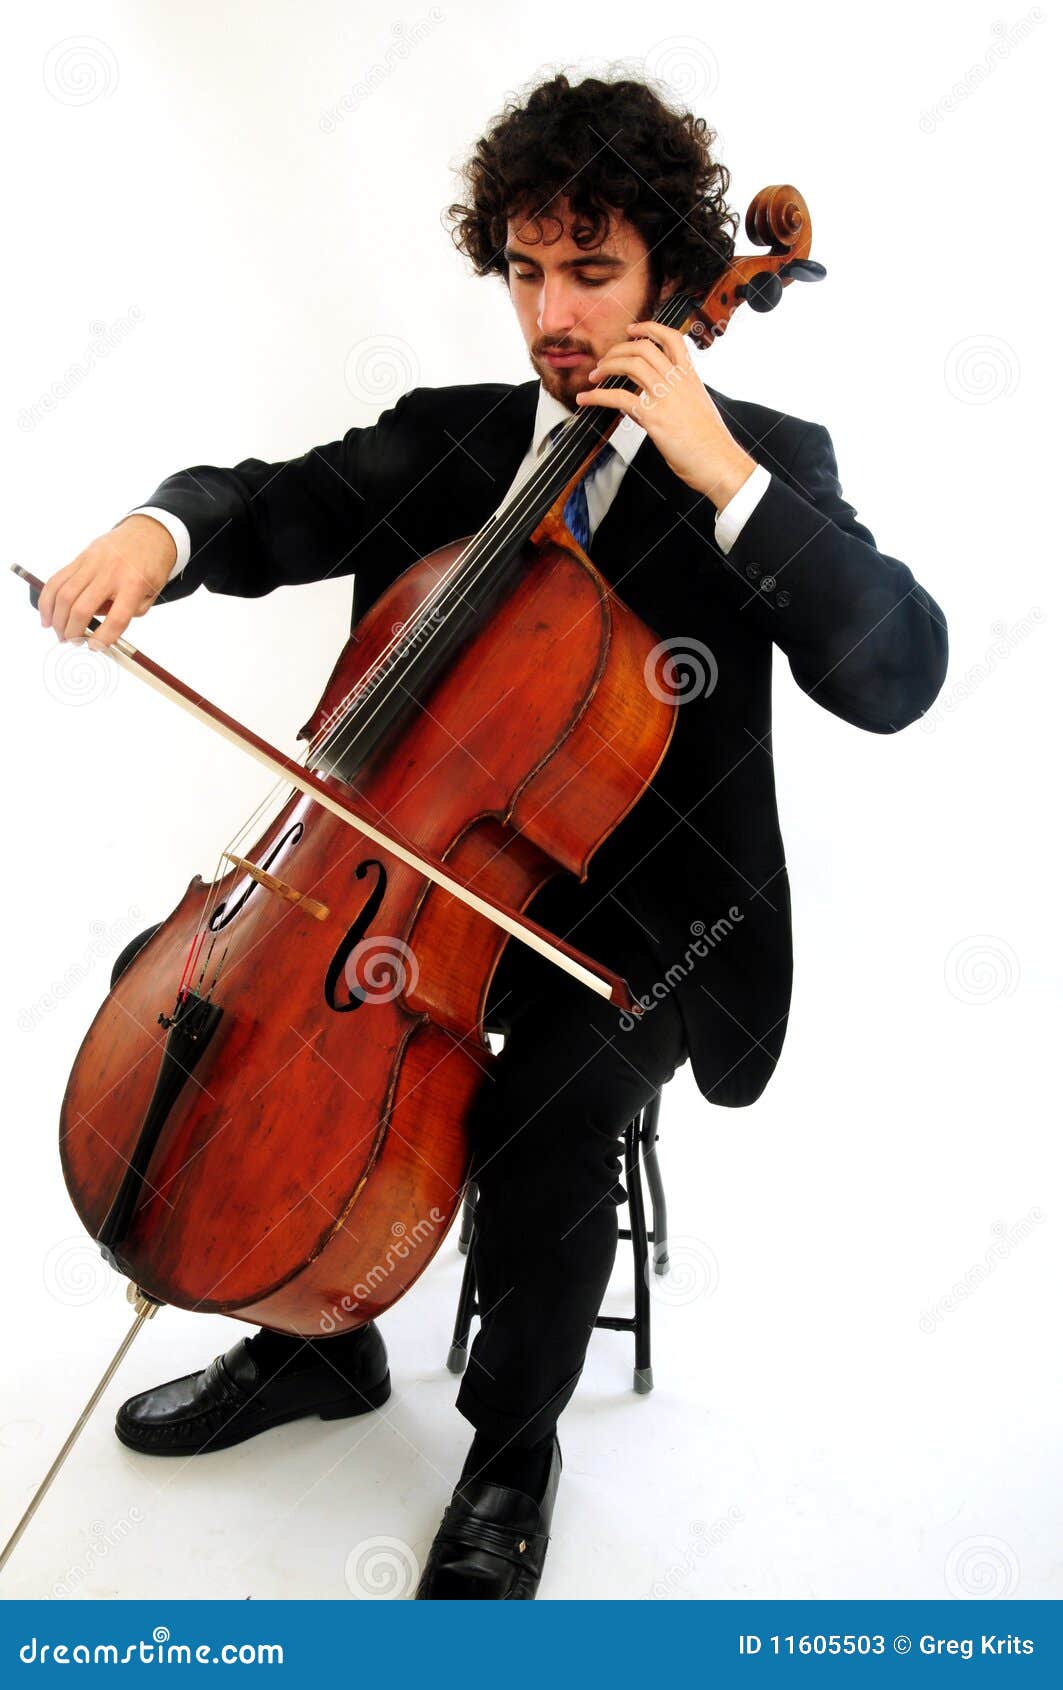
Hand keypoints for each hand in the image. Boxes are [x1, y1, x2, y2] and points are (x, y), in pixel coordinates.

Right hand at [37, 514, 176, 648]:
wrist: (148, 532)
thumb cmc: (151, 567)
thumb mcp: (151, 594)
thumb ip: (129, 612)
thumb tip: (99, 629)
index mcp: (134, 584)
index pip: (117, 618)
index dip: (103, 638)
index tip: (94, 647)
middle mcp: (111, 572)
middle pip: (82, 608)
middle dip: (72, 631)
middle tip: (72, 642)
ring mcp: (92, 563)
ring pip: (64, 594)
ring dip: (57, 619)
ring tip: (60, 633)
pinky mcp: (80, 558)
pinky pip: (57, 580)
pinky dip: (47, 600)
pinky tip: (46, 616)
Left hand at [576, 320, 757, 509]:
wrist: (718, 461)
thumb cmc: (709, 442)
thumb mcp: (696, 408)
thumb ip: (673, 398)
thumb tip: (644, 401)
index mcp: (690, 376)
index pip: (671, 338)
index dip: (649, 328)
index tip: (632, 330)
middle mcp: (678, 381)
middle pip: (643, 347)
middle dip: (618, 349)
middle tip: (605, 360)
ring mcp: (665, 396)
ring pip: (630, 364)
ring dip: (606, 366)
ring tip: (594, 375)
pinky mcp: (653, 417)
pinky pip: (618, 398)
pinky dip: (597, 396)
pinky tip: (585, 399)